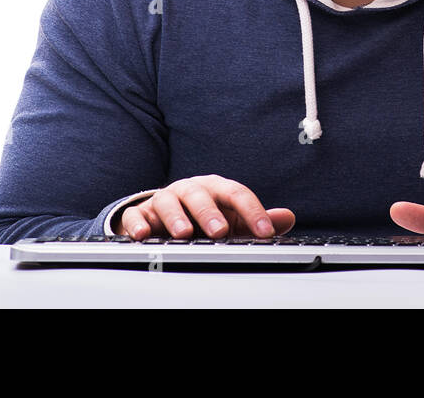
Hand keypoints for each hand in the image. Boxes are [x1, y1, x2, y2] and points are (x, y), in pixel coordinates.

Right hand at [112, 175, 295, 240]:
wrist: (162, 217)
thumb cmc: (201, 218)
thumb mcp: (231, 219)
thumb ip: (256, 220)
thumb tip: (286, 218)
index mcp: (215, 189)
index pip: (236, 194)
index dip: (252, 211)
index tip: (264, 231)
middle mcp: (190, 190)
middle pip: (200, 195)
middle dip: (210, 213)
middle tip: (221, 231)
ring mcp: (164, 200)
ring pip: (168, 202)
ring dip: (176, 217)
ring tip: (184, 234)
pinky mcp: (141, 214)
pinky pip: (136, 216)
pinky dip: (138, 224)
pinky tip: (144, 235)